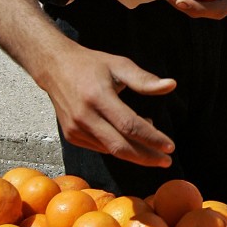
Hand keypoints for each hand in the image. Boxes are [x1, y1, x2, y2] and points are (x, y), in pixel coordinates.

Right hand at [43, 43, 175, 165]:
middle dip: (146, 157)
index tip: (170, 147)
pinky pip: (101, 148)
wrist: (54, 68)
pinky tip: (131, 138)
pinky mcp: (72, 136)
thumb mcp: (119, 65)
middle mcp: (84, 116)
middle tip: (166, 161)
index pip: (130, 125)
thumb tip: (171, 85)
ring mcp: (75, 129)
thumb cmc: (91, 65)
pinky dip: (119, 147)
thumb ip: (144, 80)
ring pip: (111, 150)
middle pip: (120, 146)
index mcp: (98, 97)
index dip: (151, 138)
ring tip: (152, 144)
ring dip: (134, 152)